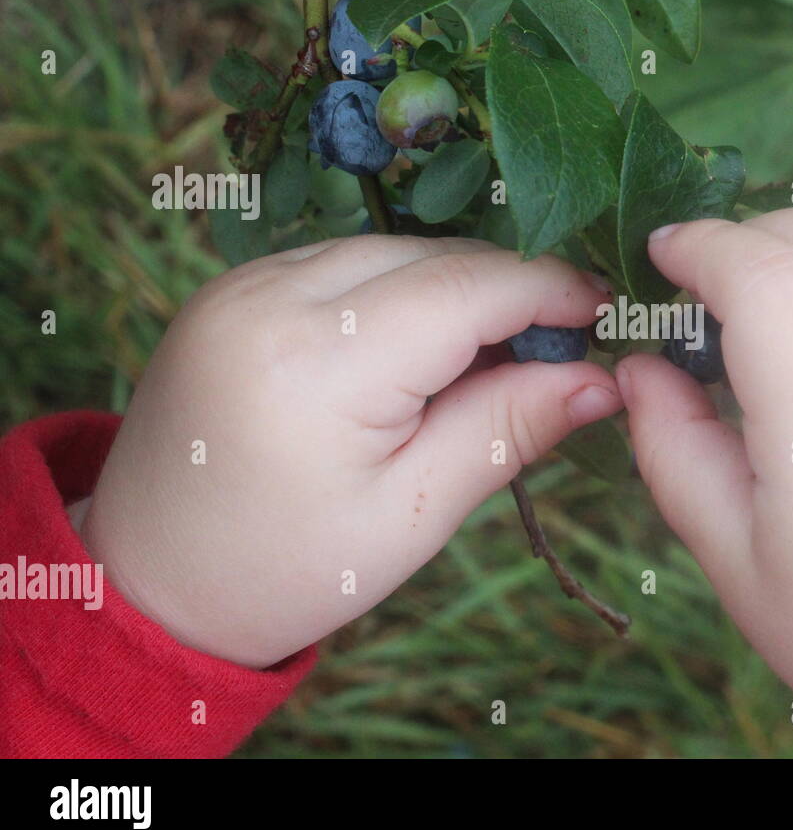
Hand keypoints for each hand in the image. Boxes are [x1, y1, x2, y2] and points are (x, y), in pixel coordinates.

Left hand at [79, 236, 620, 668]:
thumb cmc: (288, 568)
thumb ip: (506, 431)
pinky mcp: (232, 285)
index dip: (550, 291)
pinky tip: (421, 345)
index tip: (608, 314)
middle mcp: (272, 297)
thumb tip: (603, 379)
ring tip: (492, 354)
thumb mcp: (411, 517)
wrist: (147, 580)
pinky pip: (344, 261)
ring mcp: (242, 281)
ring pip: (392, 250)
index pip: (467, 289)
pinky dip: (400, 288)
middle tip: (559, 349)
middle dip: (509, 290)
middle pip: (433, 257)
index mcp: (317, 364)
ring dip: (457, 286)